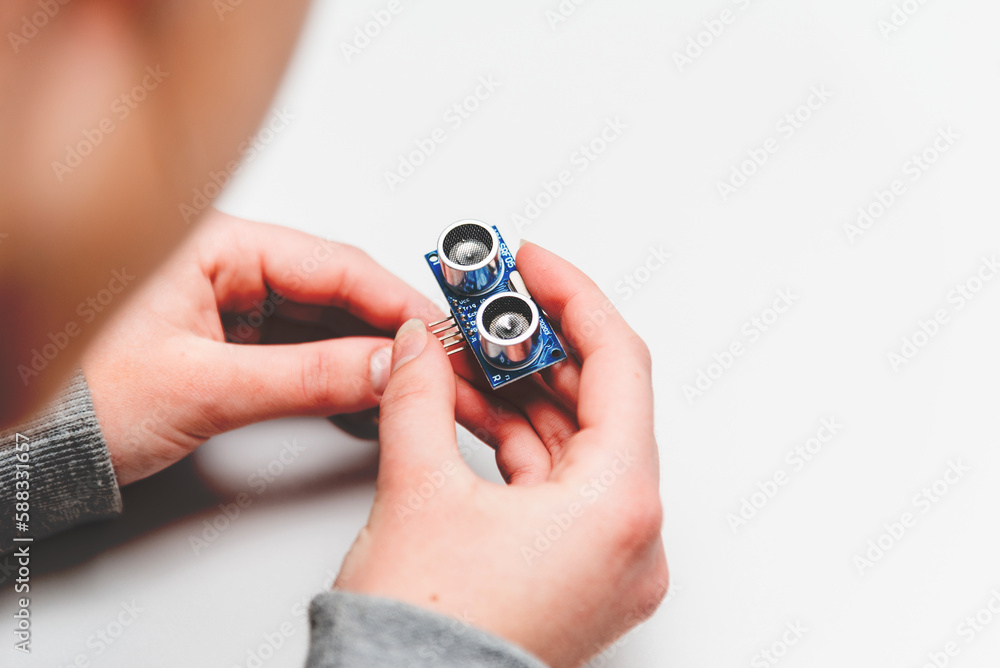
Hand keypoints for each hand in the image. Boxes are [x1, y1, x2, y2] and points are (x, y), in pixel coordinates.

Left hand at [81, 210, 439, 485]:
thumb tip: (384, 368)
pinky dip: (336, 374)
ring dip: (368, 354)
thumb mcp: (204, 387)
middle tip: (439, 361)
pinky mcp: (230, 342)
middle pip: (335, 290)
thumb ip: (306, 378)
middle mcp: (225, 267)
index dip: (395, 299)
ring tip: (411, 382)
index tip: (438, 332)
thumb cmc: (77, 399)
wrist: (26, 446)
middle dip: (390, 330)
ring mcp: (229, 305)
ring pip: (322, 322)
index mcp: (214, 245)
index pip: (332, 263)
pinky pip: (300, 350)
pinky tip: (366, 394)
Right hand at [334, 242, 667, 666]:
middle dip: (535, 344)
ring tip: (467, 353)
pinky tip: (471, 408)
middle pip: (598, 401)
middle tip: (490, 303)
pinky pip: (559, 483)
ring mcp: (609, 558)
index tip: (533, 264)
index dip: (571, 298)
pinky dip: (519, 442)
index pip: (617, 363)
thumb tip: (420, 346)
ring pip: (575, 442)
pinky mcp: (578, 572)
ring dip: (520, 392)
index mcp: (620, 506)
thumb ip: (419, 395)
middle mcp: (632, 535)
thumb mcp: (418, 491)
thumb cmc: (427, 637)